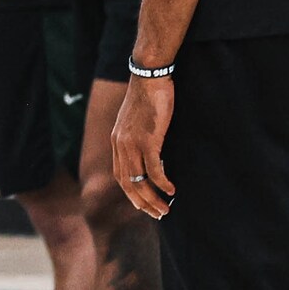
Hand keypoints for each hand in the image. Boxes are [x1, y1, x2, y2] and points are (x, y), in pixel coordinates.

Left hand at [110, 73, 175, 217]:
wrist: (149, 75)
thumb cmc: (148, 94)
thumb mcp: (135, 119)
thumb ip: (136, 136)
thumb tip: (148, 151)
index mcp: (117, 141)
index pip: (120, 175)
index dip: (132, 193)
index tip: (144, 204)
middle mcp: (121, 145)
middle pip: (128, 184)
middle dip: (142, 203)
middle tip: (157, 214)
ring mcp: (133, 144)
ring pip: (140, 181)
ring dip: (153, 199)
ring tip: (166, 209)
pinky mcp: (148, 140)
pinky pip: (154, 170)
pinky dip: (162, 183)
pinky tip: (171, 190)